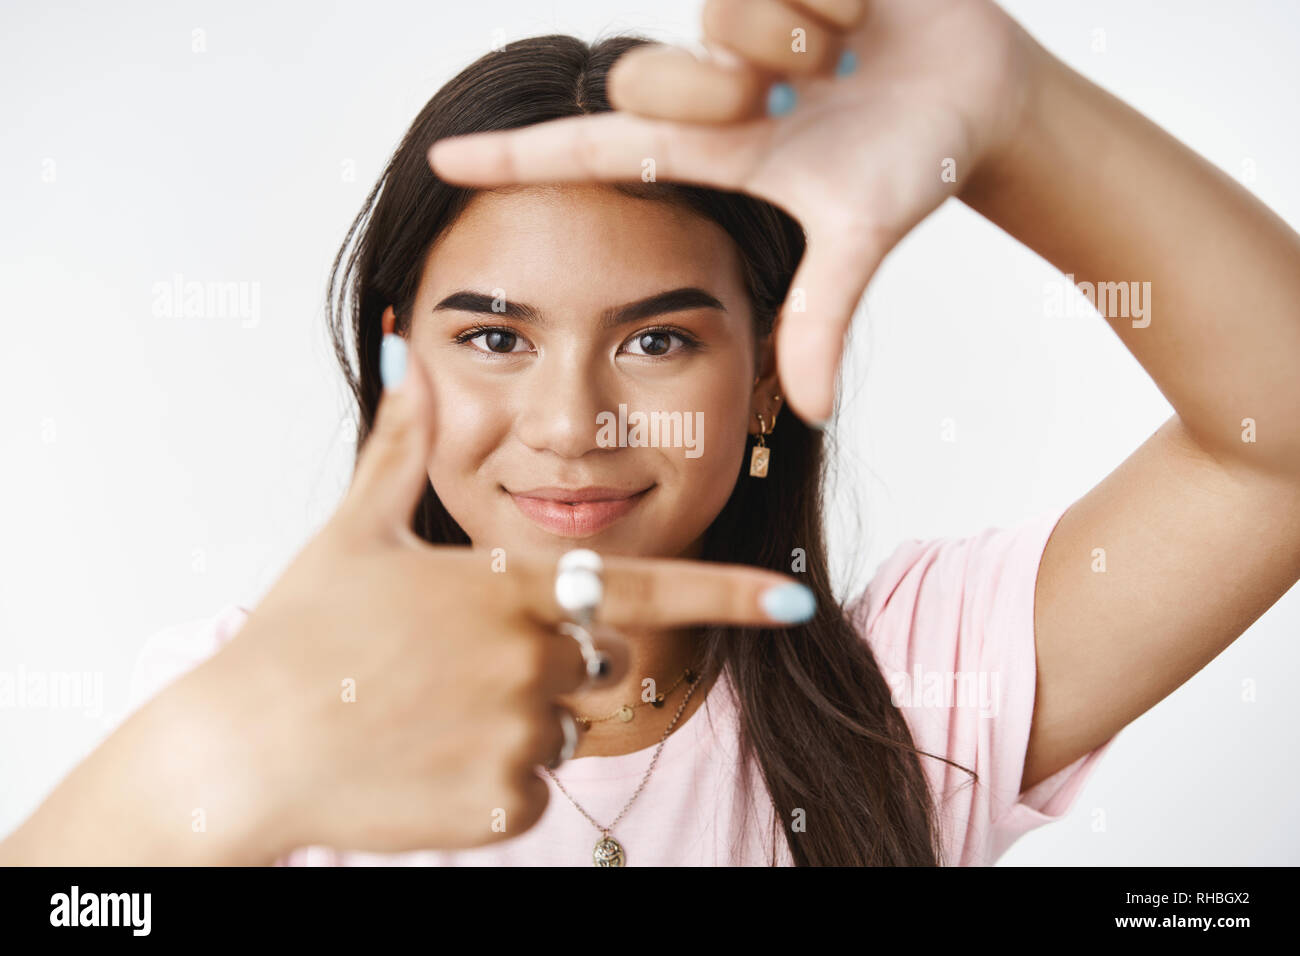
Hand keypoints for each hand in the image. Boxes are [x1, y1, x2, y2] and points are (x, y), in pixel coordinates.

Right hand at [187, 335, 812, 857]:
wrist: (242, 751)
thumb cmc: (297, 632)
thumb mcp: (354, 530)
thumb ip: (403, 445)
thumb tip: (410, 357)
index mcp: (509, 587)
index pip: (647, 591)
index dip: (730, 596)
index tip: (797, 603)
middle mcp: (529, 661)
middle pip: (592, 664)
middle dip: (546, 661)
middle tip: (451, 665)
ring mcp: (517, 740)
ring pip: (559, 728)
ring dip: (514, 721)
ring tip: (425, 710)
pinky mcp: (501, 809)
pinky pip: (531, 791)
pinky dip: (490, 781)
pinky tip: (421, 761)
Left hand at [427, 0, 1038, 424]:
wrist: (977, 86)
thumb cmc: (910, 159)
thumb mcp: (859, 234)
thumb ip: (823, 312)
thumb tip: (812, 412)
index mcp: (711, 146)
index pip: (595, 149)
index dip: (520, 160)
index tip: (442, 162)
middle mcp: (708, 80)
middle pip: (644, 72)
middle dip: (722, 85)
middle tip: (791, 97)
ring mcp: (738, 21)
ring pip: (724, 11)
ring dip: (802, 35)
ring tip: (846, 54)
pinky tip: (865, 13)